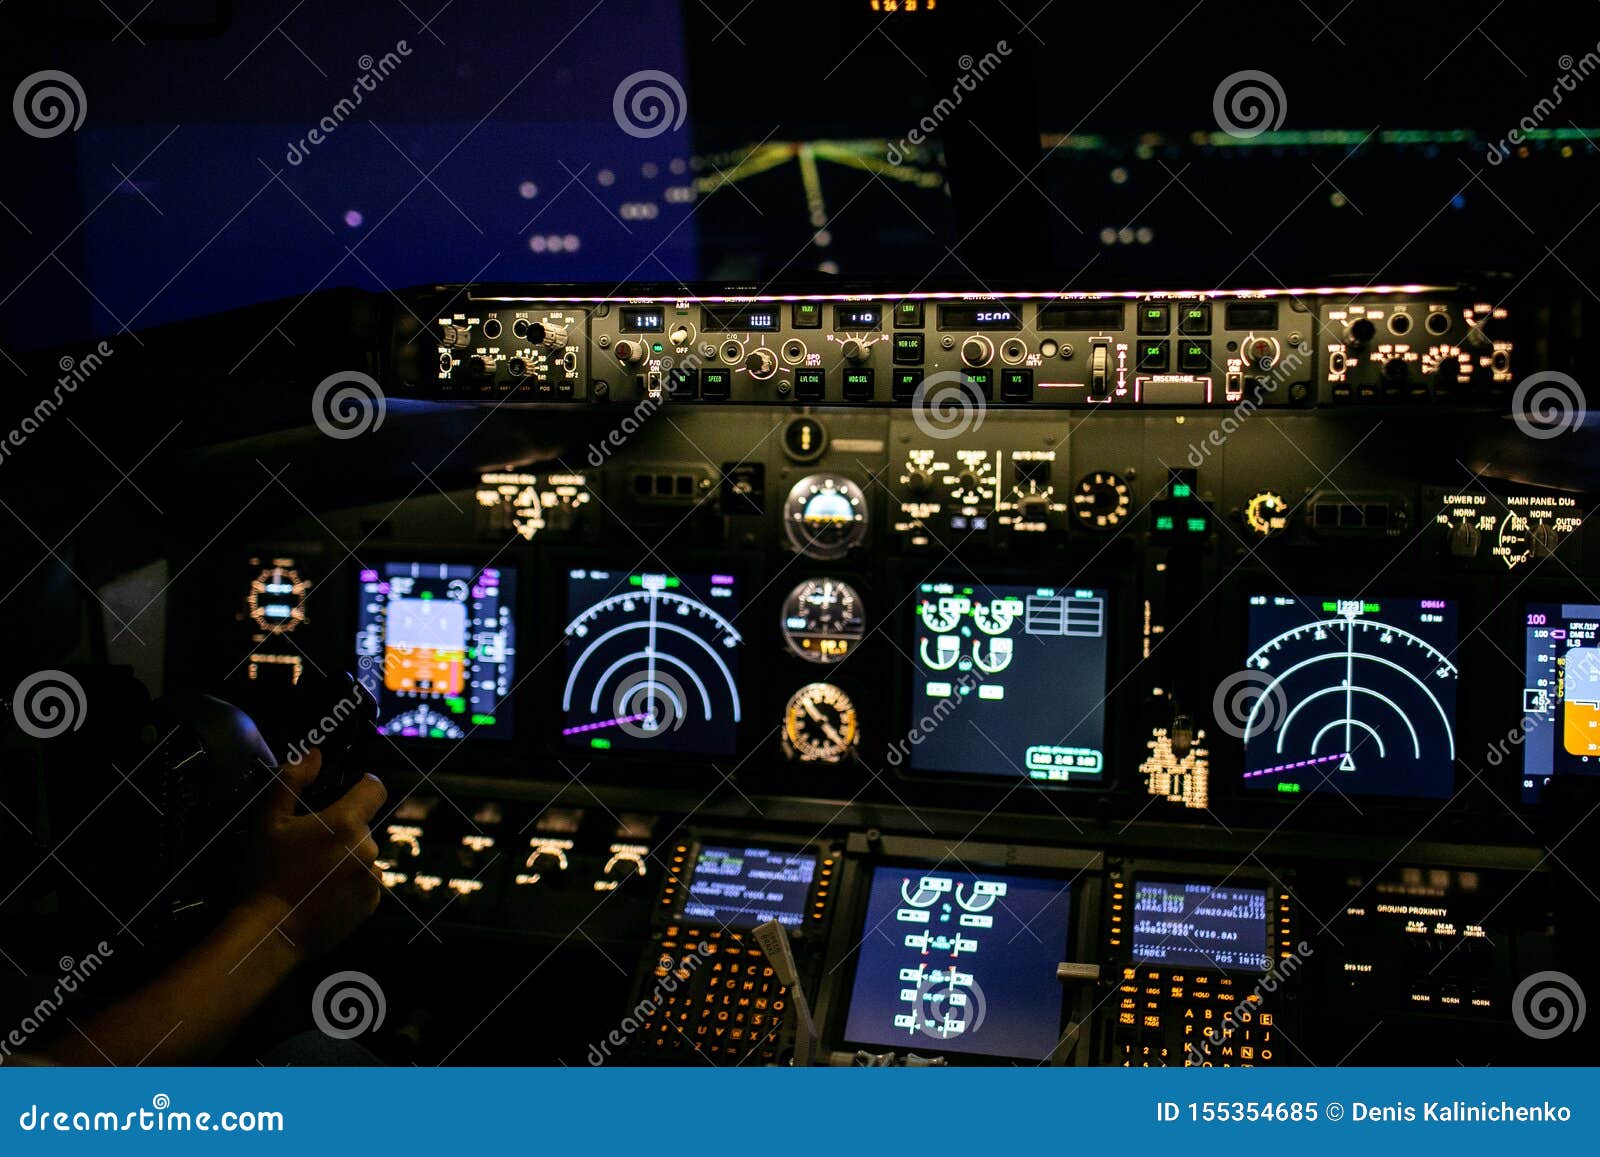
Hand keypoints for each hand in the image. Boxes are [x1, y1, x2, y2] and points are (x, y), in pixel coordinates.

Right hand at [245, 748, 386, 960]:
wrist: (267, 935)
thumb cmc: (264, 875)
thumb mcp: (267, 821)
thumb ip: (291, 780)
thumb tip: (314, 753)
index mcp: (346, 823)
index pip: (374, 788)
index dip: (361, 785)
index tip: (346, 792)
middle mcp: (367, 849)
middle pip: (361, 826)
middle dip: (341, 831)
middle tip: (307, 847)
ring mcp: (371, 879)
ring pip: (363, 856)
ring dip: (346, 859)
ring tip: (310, 875)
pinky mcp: (370, 905)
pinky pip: (364, 883)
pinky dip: (348, 884)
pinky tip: (320, 893)